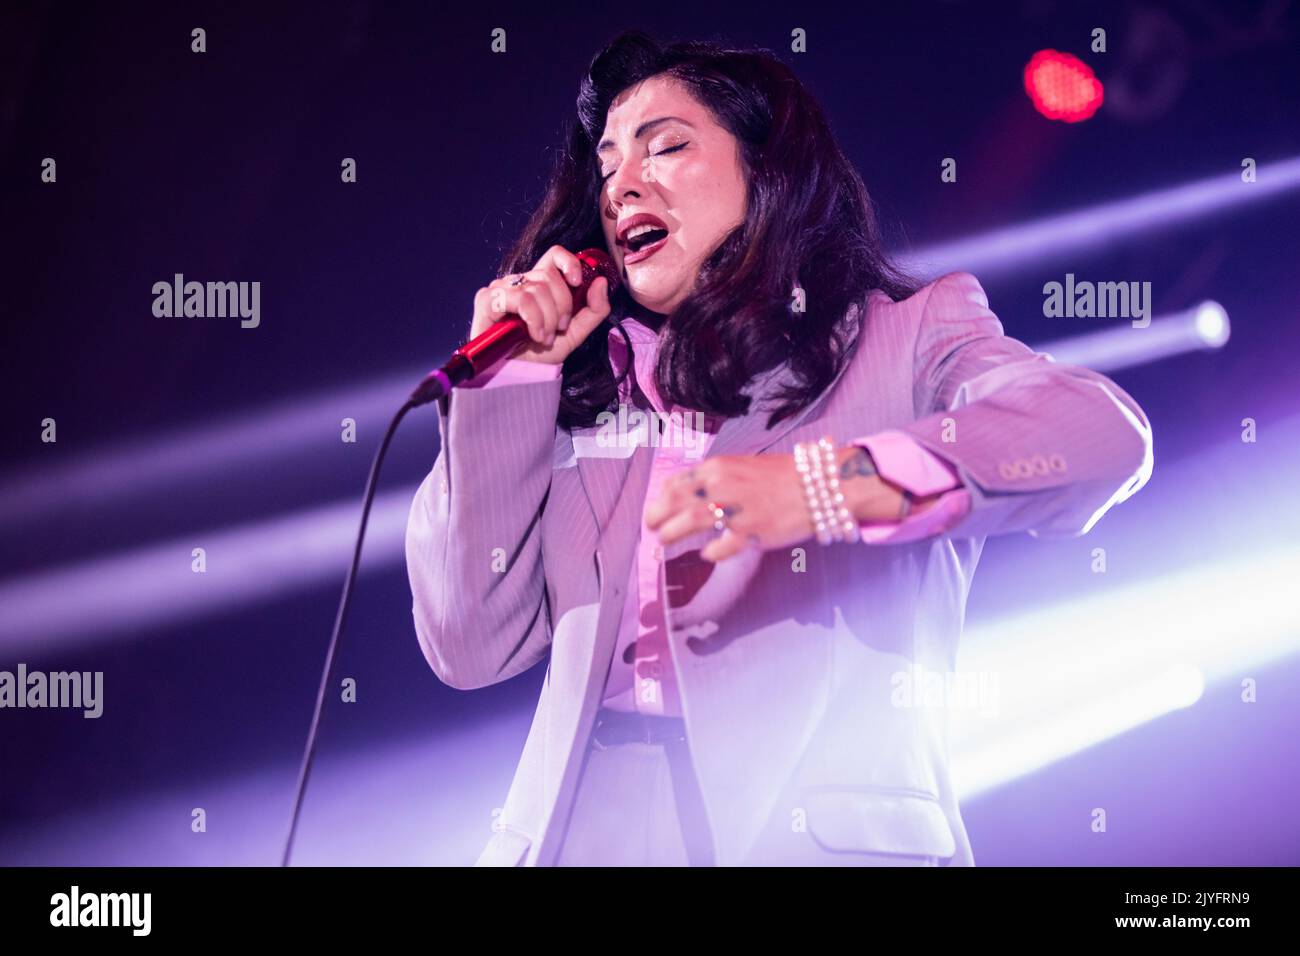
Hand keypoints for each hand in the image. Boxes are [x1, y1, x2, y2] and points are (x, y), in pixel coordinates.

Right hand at [469, 245, 611, 364]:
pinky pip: (519, 298)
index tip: (577, 282)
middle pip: (549, 276)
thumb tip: (602, 282)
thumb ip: (593, 310)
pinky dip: (532, 318)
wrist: (518, 374)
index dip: (568, 263)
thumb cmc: (540, 353)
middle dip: (561, 307)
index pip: (554, 255)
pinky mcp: (487, 300)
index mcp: (540, 284)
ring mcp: (502, 288)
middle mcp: (520, 282)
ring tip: (543, 337)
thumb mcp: (575, 333)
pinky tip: (532, 333)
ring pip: (536, 289)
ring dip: (546, 318)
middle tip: (557, 329)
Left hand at [644, 446, 942, 561]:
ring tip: (663, 544)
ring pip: (689, 523)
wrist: (822, 484)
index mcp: (718, 467)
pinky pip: (719, 548)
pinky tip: (708, 554)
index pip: (675, 483)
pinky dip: (711, 553)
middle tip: (652, 530)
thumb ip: (716, 480)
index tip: (656, 511)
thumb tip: (690, 496)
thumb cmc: (783, 476)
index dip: (660, 499)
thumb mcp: (744, 468)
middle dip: (657, 518)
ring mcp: (736, 509)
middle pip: (675, 503)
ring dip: (671, 535)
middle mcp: (722, 485)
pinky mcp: (751, 532)